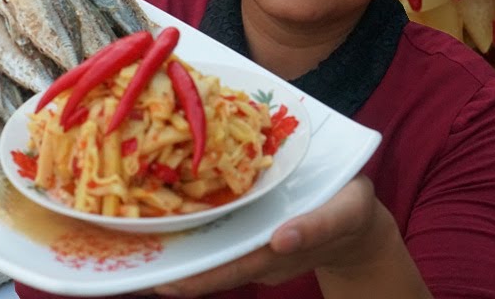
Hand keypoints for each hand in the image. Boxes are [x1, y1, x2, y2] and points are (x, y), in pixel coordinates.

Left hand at [152, 175, 395, 296]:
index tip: (167, 285)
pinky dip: (195, 239)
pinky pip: (221, 241)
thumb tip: (281, 239)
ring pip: (213, 257)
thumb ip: (317, 227)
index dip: (199, 278)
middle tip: (135, 276)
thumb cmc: (352, 211)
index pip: (232, 268)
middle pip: (214, 269)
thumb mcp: (346, 213)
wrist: (359, 226)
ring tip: (139, 256)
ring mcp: (256, 249)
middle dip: (177, 273)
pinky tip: (168, 231)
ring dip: (180, 259)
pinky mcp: (253, 238)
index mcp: (279, 251)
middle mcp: (261, 256)